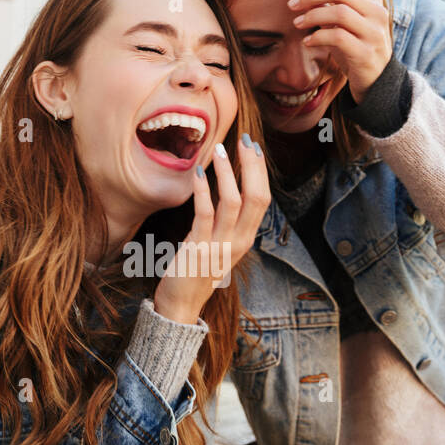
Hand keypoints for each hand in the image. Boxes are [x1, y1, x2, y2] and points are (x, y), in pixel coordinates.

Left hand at [152, 133, 269, 324]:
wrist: (181, 304)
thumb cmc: (197, 270)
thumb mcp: (219, 244)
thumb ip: (227, 221)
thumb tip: (228, 188)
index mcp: (246, 238)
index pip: (263, 199)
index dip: (260, 171)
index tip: (253, 147)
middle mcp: (239, 242)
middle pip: (256, 197)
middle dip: (252, 166)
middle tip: (244, 141)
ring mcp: (220, 246)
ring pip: (233, 202)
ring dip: (227, 172)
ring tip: (219, 150)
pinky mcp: (198, 248)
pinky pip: (205, 213)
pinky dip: (203, 190)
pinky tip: (198, 171)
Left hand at [289, 0, 393, 104]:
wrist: (376, 79)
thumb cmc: (355, 46)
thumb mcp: (340, 22)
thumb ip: (324, 2)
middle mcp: (376, 12)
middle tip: (292, 4)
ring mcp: (373, 32)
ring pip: (340, 12)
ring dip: (313, 15)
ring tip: (297, 23)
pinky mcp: (366, 53)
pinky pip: (338, 37)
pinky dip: (318, 37)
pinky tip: (308, 41)